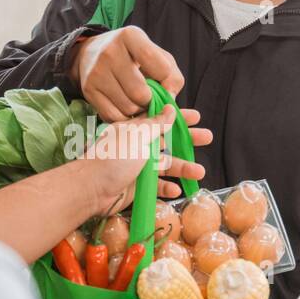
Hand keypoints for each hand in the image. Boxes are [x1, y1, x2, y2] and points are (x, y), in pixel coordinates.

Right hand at [70, 26, 185, 119]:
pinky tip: (123, 105)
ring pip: (127, 108)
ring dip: (137, 110)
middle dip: (149, 100)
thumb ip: (171, 75)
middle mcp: (110, 52)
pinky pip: (113, 116)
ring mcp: (97, 72)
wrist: (91, 54)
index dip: (167, 81)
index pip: (160, 66)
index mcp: (131, 36)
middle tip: (148, 96)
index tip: (164, 82)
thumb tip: (170, 98)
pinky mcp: (88, 89)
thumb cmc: (131, 56)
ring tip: (135, 100)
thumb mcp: (155, 54)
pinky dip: (123, 117)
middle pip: (141, 93)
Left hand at [81, 106, 207, 214]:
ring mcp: (137, 167)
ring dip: (182, 168)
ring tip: (200, 172)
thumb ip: (156, 124)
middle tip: (208, 138)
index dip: (179, 118)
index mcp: (135, 130)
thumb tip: (170, 109)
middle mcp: (137, 147)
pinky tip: (177, 189)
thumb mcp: (138, 135)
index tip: (196, 117)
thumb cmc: (114, 157)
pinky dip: (166, 188)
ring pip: (165, 165)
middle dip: (188, 141)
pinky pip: (156, 186)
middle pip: (168, 142)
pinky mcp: (136, 187)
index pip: (161, 120)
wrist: (91, 188)